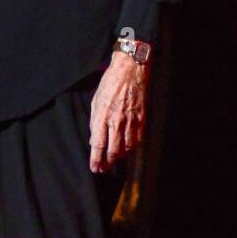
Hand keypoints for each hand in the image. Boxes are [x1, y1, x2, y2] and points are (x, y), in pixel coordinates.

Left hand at [88, 50, 147, 172]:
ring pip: (127, 147)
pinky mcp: (142, 117)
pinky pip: (137, 138)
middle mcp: (117, 121)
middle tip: (104, 168)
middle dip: (108, 163)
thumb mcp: (96, 100)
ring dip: (120, 156)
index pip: (98, 145)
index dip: (96, 160)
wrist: (130, 69)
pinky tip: (128, 147)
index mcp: (103, 116)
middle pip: (113, 150)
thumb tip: (94, 139)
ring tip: (115, 159)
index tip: (95, 168)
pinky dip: (132, 146)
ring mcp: (131, 120)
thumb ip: (95, 121)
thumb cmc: (110, 82)